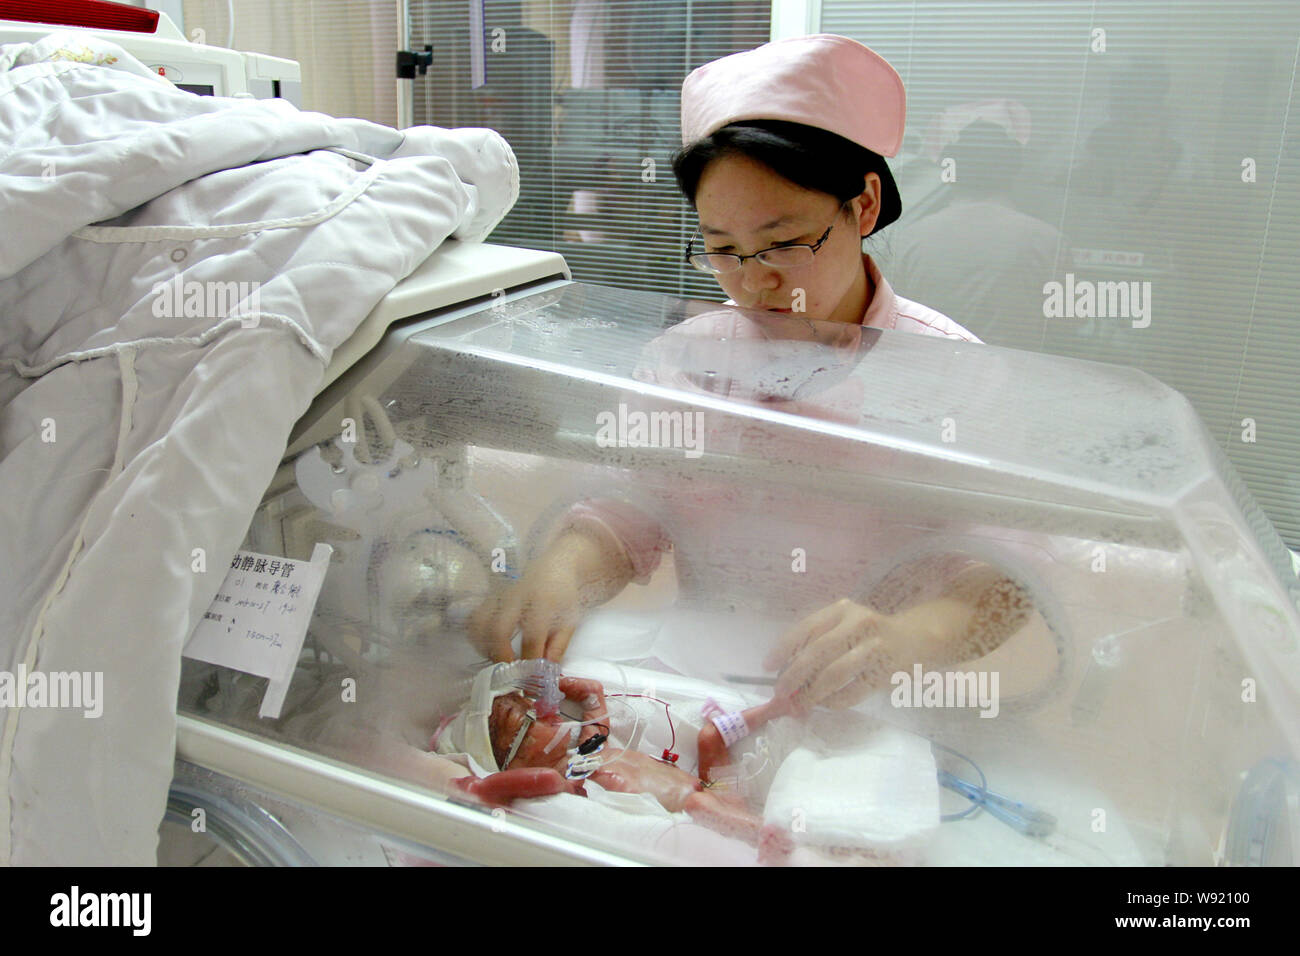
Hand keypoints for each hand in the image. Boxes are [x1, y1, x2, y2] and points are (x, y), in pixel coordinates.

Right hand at [468, 527, 633, 661]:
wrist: (555, 565)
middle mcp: (517, 597)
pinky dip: (476, 635)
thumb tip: (546, 674)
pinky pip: (474, 616)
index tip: (531, 680)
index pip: (532, 637)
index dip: (529, 661)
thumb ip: (557, 647)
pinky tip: (487, 646)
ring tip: (497, 659)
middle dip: (501, 656)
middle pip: (498, 629)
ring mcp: (500, 595)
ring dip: (485, 647)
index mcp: (542, 603)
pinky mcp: (490, 595)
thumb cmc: (563, 596)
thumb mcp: (568, 621)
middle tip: (509, 672)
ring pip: (480, 623)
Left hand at [764, 598, 928, 711]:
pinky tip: (826, 704)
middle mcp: (858, 623)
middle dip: (794, 676)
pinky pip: (854, 691)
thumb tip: (786, 672)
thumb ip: (819, 641)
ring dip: (812, 693)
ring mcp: (874, 647)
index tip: (768, 666)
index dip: (784, 648)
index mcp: (842, 609)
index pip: (806, 628)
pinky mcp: (886, 670)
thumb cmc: (870, 633)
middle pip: (817, 652)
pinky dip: (835, 701)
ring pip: (834, 674)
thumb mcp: (845, 625)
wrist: (917, 637)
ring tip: (799, 704)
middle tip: (780, 693)